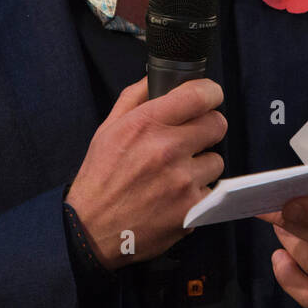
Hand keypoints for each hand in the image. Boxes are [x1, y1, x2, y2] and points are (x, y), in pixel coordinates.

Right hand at [66, 77, 226, 270]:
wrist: (90, 230)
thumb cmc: (100, 177)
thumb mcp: (108, 129)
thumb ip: (134, 97)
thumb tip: (157, 76)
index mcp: (146, 124)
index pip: (200, 95)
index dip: (210, 93)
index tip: (209, 97)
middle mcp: (167, 149)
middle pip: (217, 124)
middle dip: (207, 127)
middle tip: (192, 138)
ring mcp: (182, 181)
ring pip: (216, 160)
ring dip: (202, 164)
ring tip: (178, 173)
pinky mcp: (192, 209)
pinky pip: (212, 190)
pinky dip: (198, 192)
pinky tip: (177, 195)